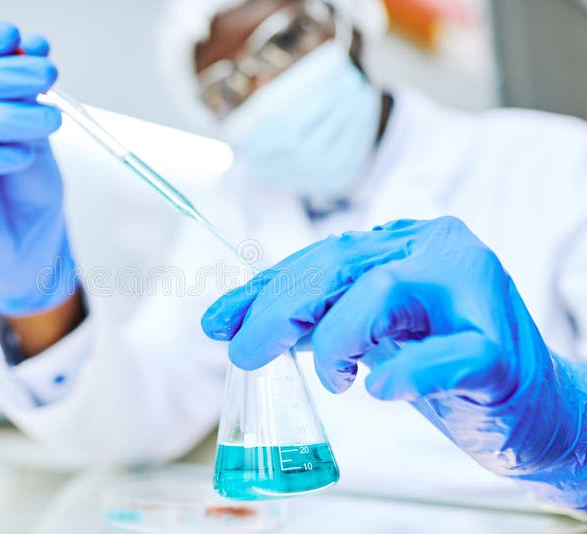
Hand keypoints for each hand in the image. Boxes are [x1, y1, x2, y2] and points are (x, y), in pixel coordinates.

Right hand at [0, 22, 74, 315]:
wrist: (35, 245)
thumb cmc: (30, 190)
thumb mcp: (38, 134)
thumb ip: (30, 96)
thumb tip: (32, 48)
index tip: (16, 36)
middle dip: (3, 75)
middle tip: (47, 74)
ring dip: (3, 115)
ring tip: (49, 119)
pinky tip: (22, 155)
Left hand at [202, 217, 585, 505]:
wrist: (534, 406)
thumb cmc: (443, 361)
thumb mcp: (371, 331)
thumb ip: (316, 317)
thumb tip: (235, 324)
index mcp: (408, 242)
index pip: (322, 258)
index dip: (264, 289)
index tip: (217, 321)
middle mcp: (439, 251)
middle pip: (341, 265)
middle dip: (278, 309)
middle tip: (243, 352)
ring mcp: (473, 295)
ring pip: (383, 291)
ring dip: (336, 339)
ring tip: (334, 379)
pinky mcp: (498, 351)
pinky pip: (444, 355)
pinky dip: (406, 372)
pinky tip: (380, 391)